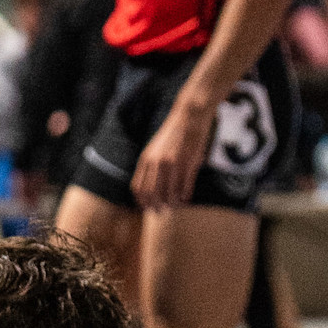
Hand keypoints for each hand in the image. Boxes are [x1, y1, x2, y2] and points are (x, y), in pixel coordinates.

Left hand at [130, 96, 212, 212]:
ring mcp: (174, 163)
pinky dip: (185, 196)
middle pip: (152, 195)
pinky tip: (186, 198)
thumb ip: (149, 167)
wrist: (189, 117)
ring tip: (176, 204)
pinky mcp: (189, 163)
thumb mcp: (154, 149)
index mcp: (146, 159)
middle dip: (157, 207)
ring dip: (173, 203)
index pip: (138, 188)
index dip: (142, 202)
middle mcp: (157, 163)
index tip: (148, 208)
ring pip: (169, 194)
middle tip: (163, 210)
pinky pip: (185, 187)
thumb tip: (147, 190)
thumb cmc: (172, 135)